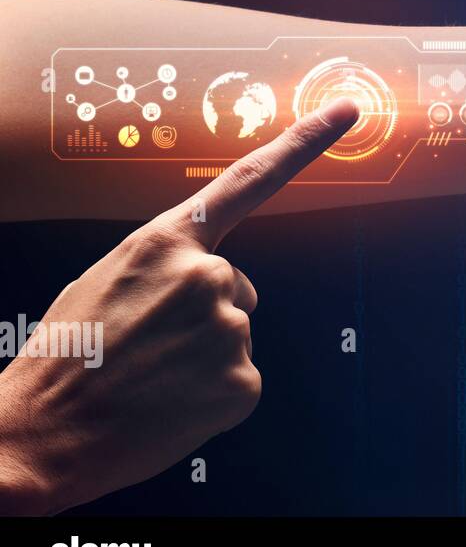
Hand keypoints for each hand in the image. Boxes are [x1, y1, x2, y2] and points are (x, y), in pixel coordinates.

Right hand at [0, 97, 358, 513]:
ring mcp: (230, 328)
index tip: (347, 110)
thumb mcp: (106, 281)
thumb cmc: (67, 358)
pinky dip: (210, 394)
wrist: (38, 436)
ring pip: (236, 332)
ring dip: (202, 354)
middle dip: (202, 312)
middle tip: (147, 346)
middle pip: (236, 286)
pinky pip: (239, 377)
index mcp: (166, 241)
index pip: (248, 179)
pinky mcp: (243, 380)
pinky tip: (170, 403)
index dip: (306, 142)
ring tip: (150, 376)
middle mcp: (208, 275)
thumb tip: (210, 278)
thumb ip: (167, 264)